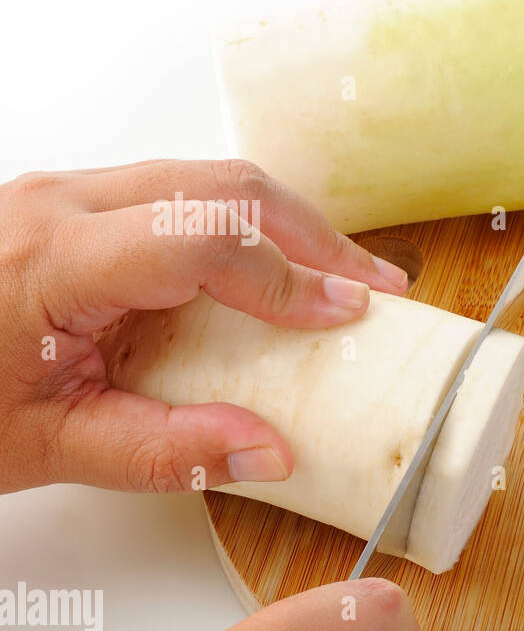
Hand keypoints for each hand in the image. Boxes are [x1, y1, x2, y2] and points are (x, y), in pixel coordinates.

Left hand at [0, 159, 408, 494]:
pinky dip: (241, 227)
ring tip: (339, 278)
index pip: (204, 239)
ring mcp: (63, 195)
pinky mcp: (71, 206)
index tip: (346, 316)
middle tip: (372, 289)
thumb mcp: (44, 448)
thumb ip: (165, 453)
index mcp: (52, 260)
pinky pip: (176, 194)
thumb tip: (273, 452)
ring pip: (204, 178)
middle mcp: (60, 204)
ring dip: (284, 224)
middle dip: (313, 236)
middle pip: (222, 185)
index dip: (289, 276)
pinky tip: (269, 269)